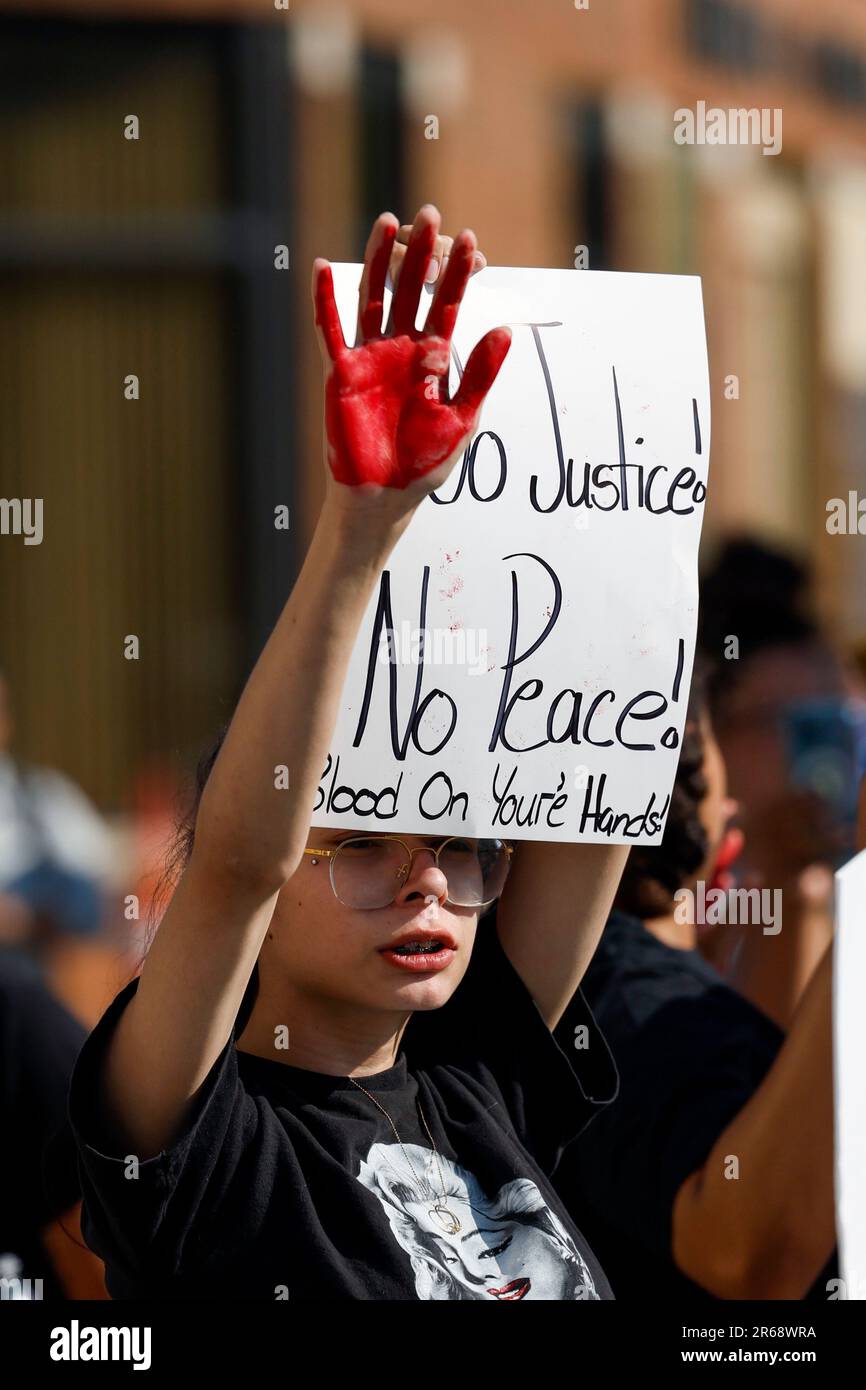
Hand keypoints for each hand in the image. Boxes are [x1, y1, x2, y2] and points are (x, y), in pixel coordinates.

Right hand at [312, 204, 510, 517]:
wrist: (385, 495)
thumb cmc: (424, 461)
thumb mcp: (461, 417)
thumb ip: (479, 375)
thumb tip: (505, 330)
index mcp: (433, 358)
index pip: (448, 306)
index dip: (458, 274)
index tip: (473, 242)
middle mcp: (401, 349)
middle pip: (411, 290)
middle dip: (421, 253)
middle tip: (429, 214)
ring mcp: (369, 357)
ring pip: (373, 297)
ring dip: (379, 260)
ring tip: (388, 222)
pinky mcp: (341, 372)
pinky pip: (332, 329)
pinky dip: (326, 298)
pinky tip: (325, 264)